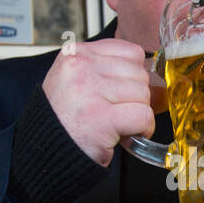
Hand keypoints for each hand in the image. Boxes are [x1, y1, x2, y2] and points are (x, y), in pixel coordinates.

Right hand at [42, 38, 161, 166]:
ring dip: (139, 113)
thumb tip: (158, 84)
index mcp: (76, 53)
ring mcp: (90, 90)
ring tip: (120, 124)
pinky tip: (129, 135)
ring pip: (143, 93)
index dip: (134, 76)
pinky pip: (143, 115)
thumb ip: (113, 75)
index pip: (131, 52)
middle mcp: (81, 67)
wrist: (44, 150)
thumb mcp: (80, 84)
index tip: (124, 93)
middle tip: (120, 113)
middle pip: (139, 73)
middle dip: (137, 97)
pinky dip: (143, 128)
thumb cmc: (65, 119)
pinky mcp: (101, 117)